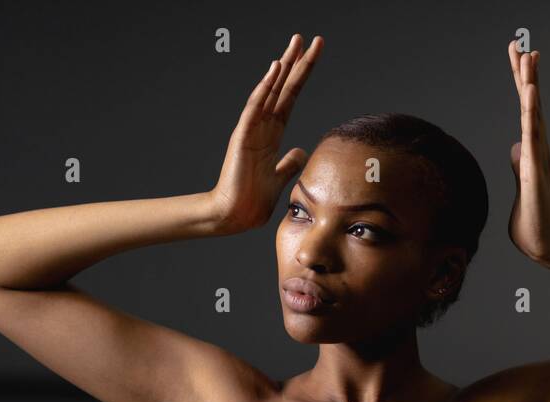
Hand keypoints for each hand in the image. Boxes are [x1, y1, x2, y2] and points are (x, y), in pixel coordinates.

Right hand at [207, 34, 322, 234]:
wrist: (235, 215)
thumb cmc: (254, 199)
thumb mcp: (280, 178)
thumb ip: (289, 163)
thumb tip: (301, 151)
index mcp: (272, 134)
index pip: (290, 98)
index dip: (302, 76)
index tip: (314, 55)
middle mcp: (263, 126)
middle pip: (283, 88)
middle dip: (296, 63)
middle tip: (308, 38)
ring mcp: (252, 129)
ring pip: (270, 91)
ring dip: (283, 67)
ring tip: (295, 43)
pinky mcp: (243, 137)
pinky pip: (255, 107)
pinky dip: (264, 88)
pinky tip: (274, 70)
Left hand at [507, 41, 549, 266]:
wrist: (544, 245)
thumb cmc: (531, 221)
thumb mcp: (521, 186)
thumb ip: (519, 164)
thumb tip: (516, 146)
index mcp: (531, 150)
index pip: (523, 110)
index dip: (520, 83)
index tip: (517, 55)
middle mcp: (537, 148)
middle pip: (529, 103)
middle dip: (524, 73)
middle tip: (522, 44)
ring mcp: (537, 157)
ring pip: (533, 113)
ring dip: (530, 85)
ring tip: (529, 56)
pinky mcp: (534, 169)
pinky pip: (532, 134)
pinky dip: (530, 112)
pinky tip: (530, 91)